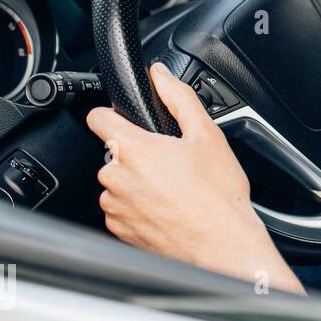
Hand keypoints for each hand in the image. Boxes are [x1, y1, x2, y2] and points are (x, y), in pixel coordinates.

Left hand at [86, 62, 303, 294]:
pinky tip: (167, 209)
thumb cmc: (218, 196)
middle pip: (115, 152)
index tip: (127, 120)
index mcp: (133, 148)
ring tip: (174, 190)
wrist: (222, 245)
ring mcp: (115, 205)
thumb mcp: (207, 136)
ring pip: (118, 181)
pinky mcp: (119, 229)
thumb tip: (160, 75)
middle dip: (139, 154)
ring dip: (138, 182)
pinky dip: (139, 206)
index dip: (113, 113)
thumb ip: (178, 98)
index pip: (98, 117)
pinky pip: (121, 208)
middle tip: (173, 164)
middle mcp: (116, 176)